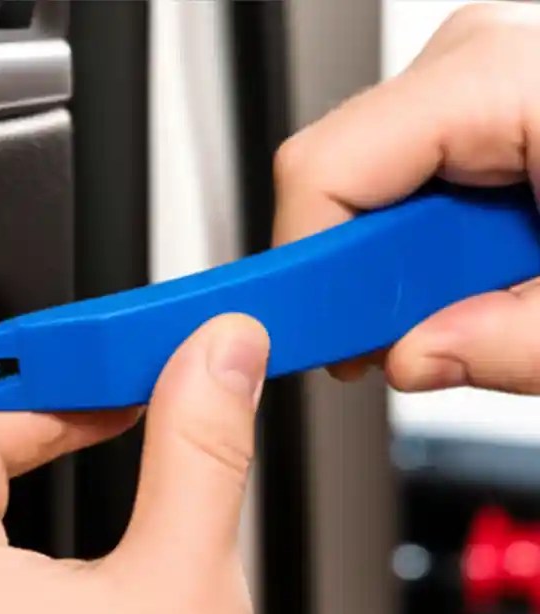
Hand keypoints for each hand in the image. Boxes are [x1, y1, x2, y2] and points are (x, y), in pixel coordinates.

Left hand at [0, 315, 268, 613]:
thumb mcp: (187, 586)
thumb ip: (196, 448)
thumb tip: (212, 358)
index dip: (46, 397)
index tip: (108, 391)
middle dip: (38, 453)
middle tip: (117, 434)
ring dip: (23, 521)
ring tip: (104, 525)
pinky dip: (3, 587)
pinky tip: (66, 604)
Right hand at [272, 1, 539, 391]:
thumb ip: (511, 342)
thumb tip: (412, 357)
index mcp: (510, 79)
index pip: (325, 168)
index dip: (304, 267)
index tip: (311, 341)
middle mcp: (487, 54)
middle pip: (345, 172)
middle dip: (372, 274)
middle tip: (433, 336)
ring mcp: (492, 67)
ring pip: (381, 176)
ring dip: (419, 261)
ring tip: (506, 292)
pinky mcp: (503, 93)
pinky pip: (426, 168)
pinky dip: (449, 235)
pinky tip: (509, 259)